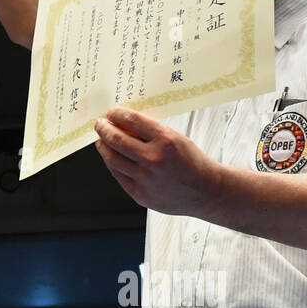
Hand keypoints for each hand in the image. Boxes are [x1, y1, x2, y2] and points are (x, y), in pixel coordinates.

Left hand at [93, 106, 224, 216]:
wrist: (206, 191)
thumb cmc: (192, 162)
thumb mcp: (176, 138)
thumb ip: (150, 132)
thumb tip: (123, 123)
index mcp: (166, 140)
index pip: (132, 120)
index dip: (117, 114)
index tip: (111, 112)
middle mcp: (154, 159)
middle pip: (117, 140)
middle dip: (104, 129)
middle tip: (99, 124)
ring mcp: (146, 179)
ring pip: (113, 159)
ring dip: (103, 146)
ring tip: (102, 141)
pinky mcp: (141, 195)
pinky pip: (118, 176)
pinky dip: (112, 164)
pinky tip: (111, 157)